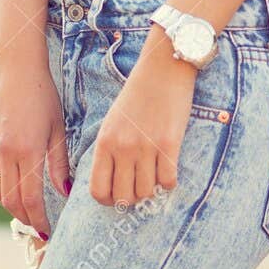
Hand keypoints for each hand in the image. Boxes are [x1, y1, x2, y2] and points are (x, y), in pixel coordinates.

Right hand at [0, 60, 71, 238]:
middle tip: (39, 226)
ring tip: (26, 210)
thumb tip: (64, 193)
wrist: (17, 71)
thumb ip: (60, 164)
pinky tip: (6, 191)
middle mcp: (5, 152)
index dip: (39, 219)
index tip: (48, 230)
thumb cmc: (44, 97)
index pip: (31, 198)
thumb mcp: (58, 129)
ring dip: (10, 205)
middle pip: (11, 199)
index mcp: (28, 150)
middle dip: (26, 217)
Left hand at [89, 30, 195, 207]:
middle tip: (139, 188)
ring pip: (146, 192)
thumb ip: (109, 150)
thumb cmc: (137, 95)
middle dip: (132, 199)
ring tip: (154, 175)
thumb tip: (113, 182)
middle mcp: (122, 148)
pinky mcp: (169, 144)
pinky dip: (169, 182)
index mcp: (104, 142)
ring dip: (151, 189)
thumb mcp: (113, 121)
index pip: (98, 190)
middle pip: (123, 197)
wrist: (163, 68)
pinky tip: (169, 169)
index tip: (117, 196)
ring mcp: (146, 147)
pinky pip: (168, 181)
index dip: (108, 200)